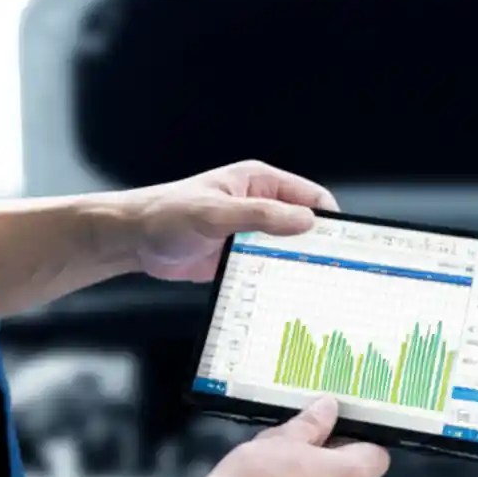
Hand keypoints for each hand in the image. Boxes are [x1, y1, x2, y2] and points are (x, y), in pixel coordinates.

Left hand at [127, 160, 338, 281]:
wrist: (133, 240)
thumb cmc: (166, 215)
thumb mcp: (215, 213)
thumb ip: (261, 216)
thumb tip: (306, 221)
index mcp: (259, 183)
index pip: (310, 197)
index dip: (329, 219)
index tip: (344, 244)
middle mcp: (260, 205)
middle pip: (303, 225)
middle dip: (317, 245)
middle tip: (333, 271)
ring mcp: (250, 232)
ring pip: (288, 249)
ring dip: (297, 264)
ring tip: (313, 287)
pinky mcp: (240, 256)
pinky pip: (269, 266)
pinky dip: (278, 278)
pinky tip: (285, 294)